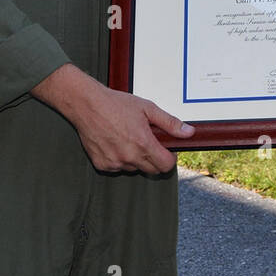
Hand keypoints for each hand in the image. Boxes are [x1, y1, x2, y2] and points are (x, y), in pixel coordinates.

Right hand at [32, 65, 193, 173]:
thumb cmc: (115, 104)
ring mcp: (114, 162)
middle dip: (155, 159)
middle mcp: (129, 157)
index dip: (170, 158)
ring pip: (134, 169)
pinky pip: (118, 168)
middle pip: (152, 170)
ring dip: (136, 159)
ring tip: (129, 139)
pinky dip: (120, 159)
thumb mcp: (147, 108)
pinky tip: (116, 143)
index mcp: (143, 143)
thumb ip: (170, 123)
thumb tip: (188, 132)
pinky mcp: (102, 164)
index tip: (167, 150)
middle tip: (148, 142)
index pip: (166, 165)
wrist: (86, 104)